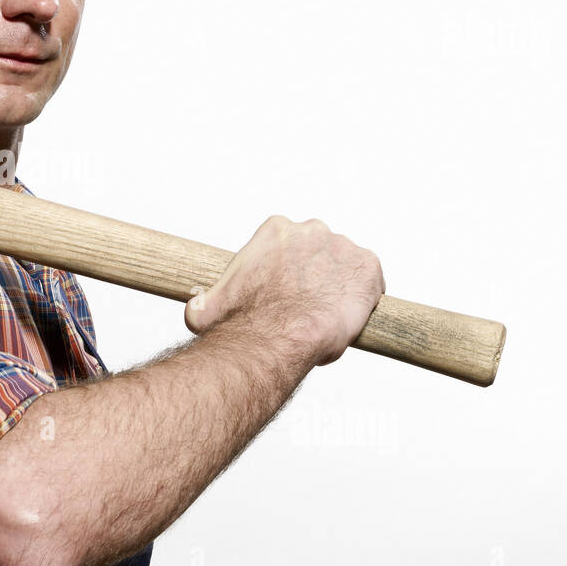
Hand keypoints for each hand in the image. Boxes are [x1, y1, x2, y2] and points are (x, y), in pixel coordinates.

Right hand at [184, 215, 384, 368]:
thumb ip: (203, 302)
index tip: (284, 291)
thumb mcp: (208, 308)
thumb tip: (194, 306)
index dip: (287, 271)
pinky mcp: (368, 267)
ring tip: (327, 315)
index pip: (288, 245)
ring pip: (344, 266)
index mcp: (276, 230)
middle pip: (318, 251)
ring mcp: (343, 246)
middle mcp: (312, 229)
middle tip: (305, 304)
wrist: (277, 336)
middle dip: (313, 274)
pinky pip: (371, 281)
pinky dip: (364, 296)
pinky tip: (350, 316)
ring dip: (338, 285)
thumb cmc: (244, 321)